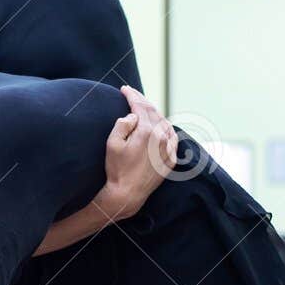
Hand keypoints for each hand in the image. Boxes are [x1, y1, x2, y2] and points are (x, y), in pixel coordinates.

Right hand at [98, 84, 177, 220]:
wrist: (127, 194)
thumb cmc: (116, 170)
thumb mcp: (112, 143)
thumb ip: (123, 124)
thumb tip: (133, 116)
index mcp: (147, 132)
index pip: (140, 106)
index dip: (132, 95)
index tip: (124, 89)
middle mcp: (161, 138)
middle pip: (154, 112)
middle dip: (142, 101)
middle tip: (132, 95)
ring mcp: (168, 150)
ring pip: (165, 123)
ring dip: (155, 114)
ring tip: (145, 109)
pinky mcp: (170, 160)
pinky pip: (172, 139)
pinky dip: (166, 129)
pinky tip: (161, 127)